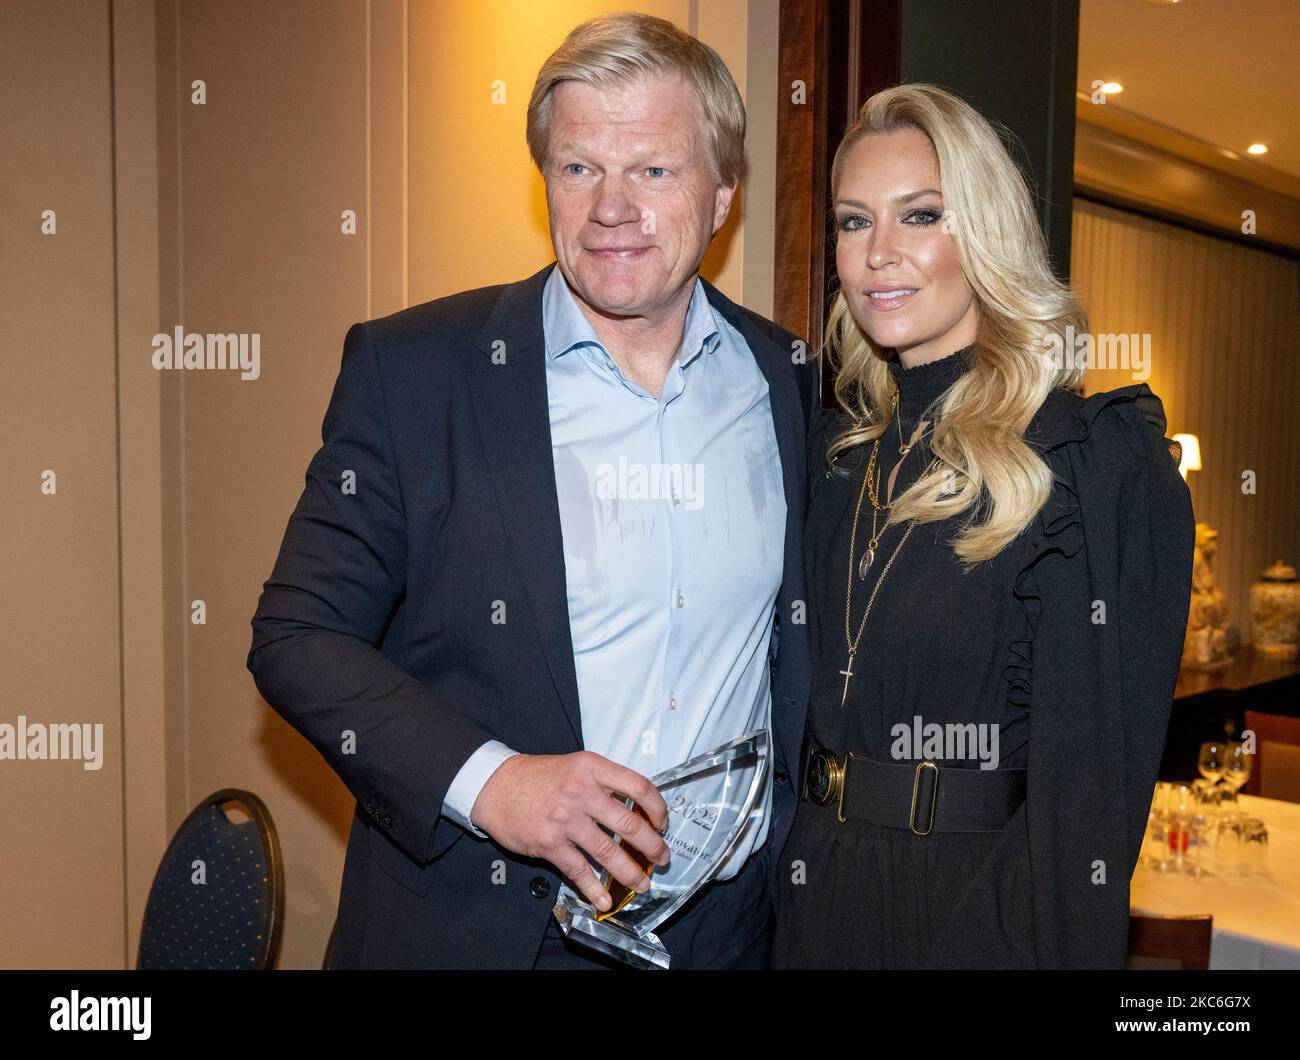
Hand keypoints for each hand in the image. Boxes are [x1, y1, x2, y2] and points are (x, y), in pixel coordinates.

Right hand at [469, 752, 671, 912]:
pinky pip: (578, 871)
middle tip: (662, 857)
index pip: (639, 787)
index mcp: (592, 768)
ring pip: (608, 852)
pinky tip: (605, 900)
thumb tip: (638, 808)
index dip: (658, 808)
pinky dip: (594, 889)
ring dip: (630, 872)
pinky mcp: (549, 844)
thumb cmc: (539, 777)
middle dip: (652, 846)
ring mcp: (565, 820)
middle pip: (629, 824)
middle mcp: (581, 793)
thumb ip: (604, 783)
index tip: (663, 822)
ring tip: (643, 883)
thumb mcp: (576, 766)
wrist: (496, 786)